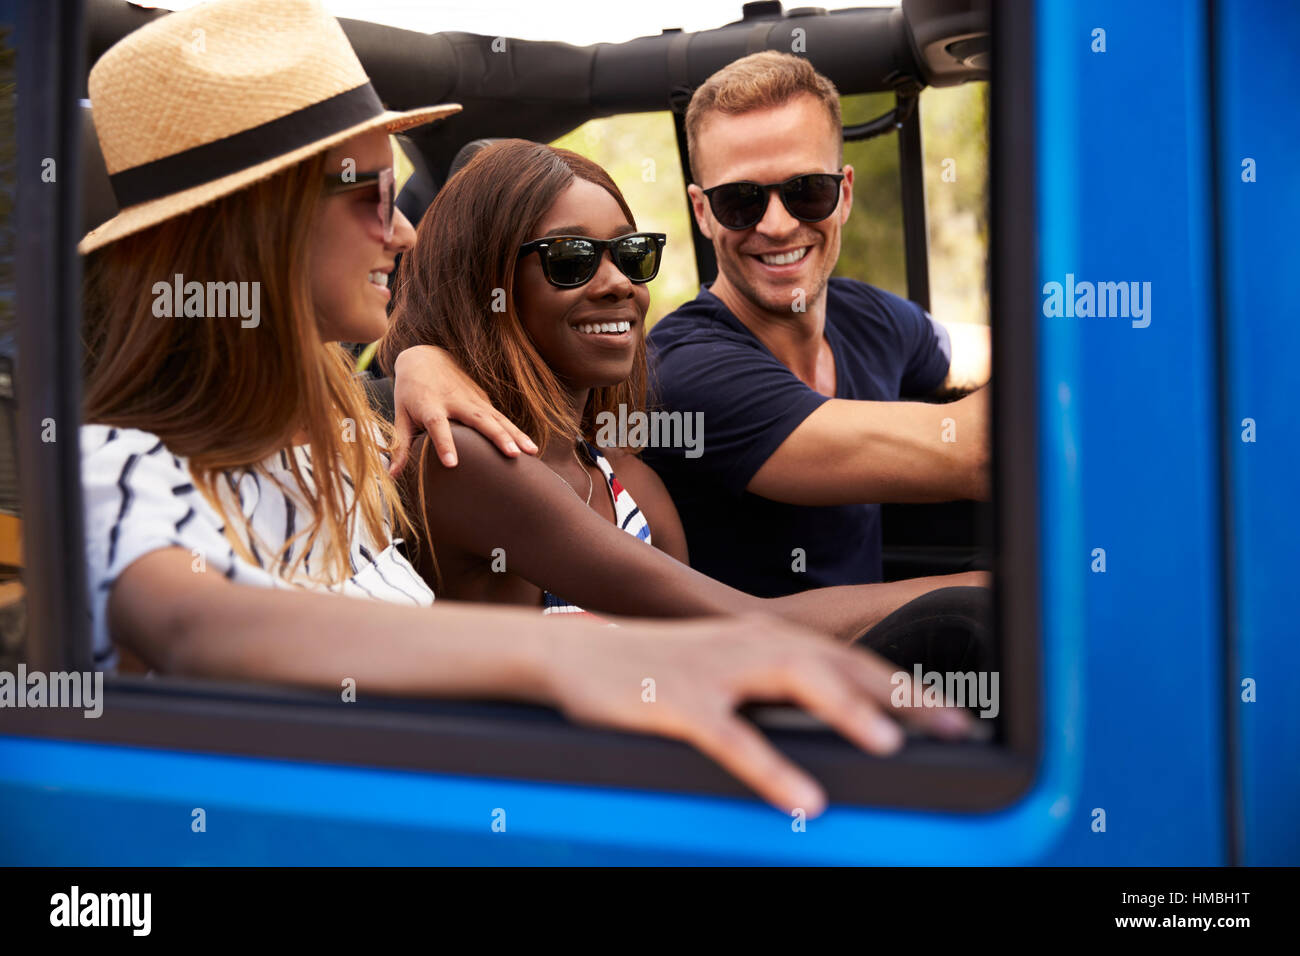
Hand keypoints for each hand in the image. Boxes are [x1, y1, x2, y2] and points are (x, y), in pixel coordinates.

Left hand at [390, 345, 537, 473]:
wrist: (424, 357)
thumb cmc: (409, 391)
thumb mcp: (400, 416)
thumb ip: (400, 446)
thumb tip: (391, 476)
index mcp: (430, 406)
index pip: (437, 426)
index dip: (444, 444)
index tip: (452, 464)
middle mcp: (455, 401)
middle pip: (478, 419)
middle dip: (497, 436)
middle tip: (512, 455)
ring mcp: (472, 398)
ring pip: (497, 417)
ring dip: (514, 434)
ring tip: (530, 453)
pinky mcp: (482, 398)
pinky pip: (501, 417)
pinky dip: (516, 431)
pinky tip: (529, 447)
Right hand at [542, 613, 977, 815]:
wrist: (575, 655)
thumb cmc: (656, 672)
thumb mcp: (724, 671)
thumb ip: (774, 689)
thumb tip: (833, 721)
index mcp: (766, 640)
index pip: (852, 660)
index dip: (907, 688)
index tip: (959, 718)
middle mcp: (750, 646)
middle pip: (840, 665)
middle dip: (901, 696)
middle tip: (955, 727)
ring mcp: (715, 671)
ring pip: (794, 681)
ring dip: (846, 711)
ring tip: (890, 746)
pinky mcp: (678, 702)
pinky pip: (732, 738)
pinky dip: (771, 766)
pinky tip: (802, 795)